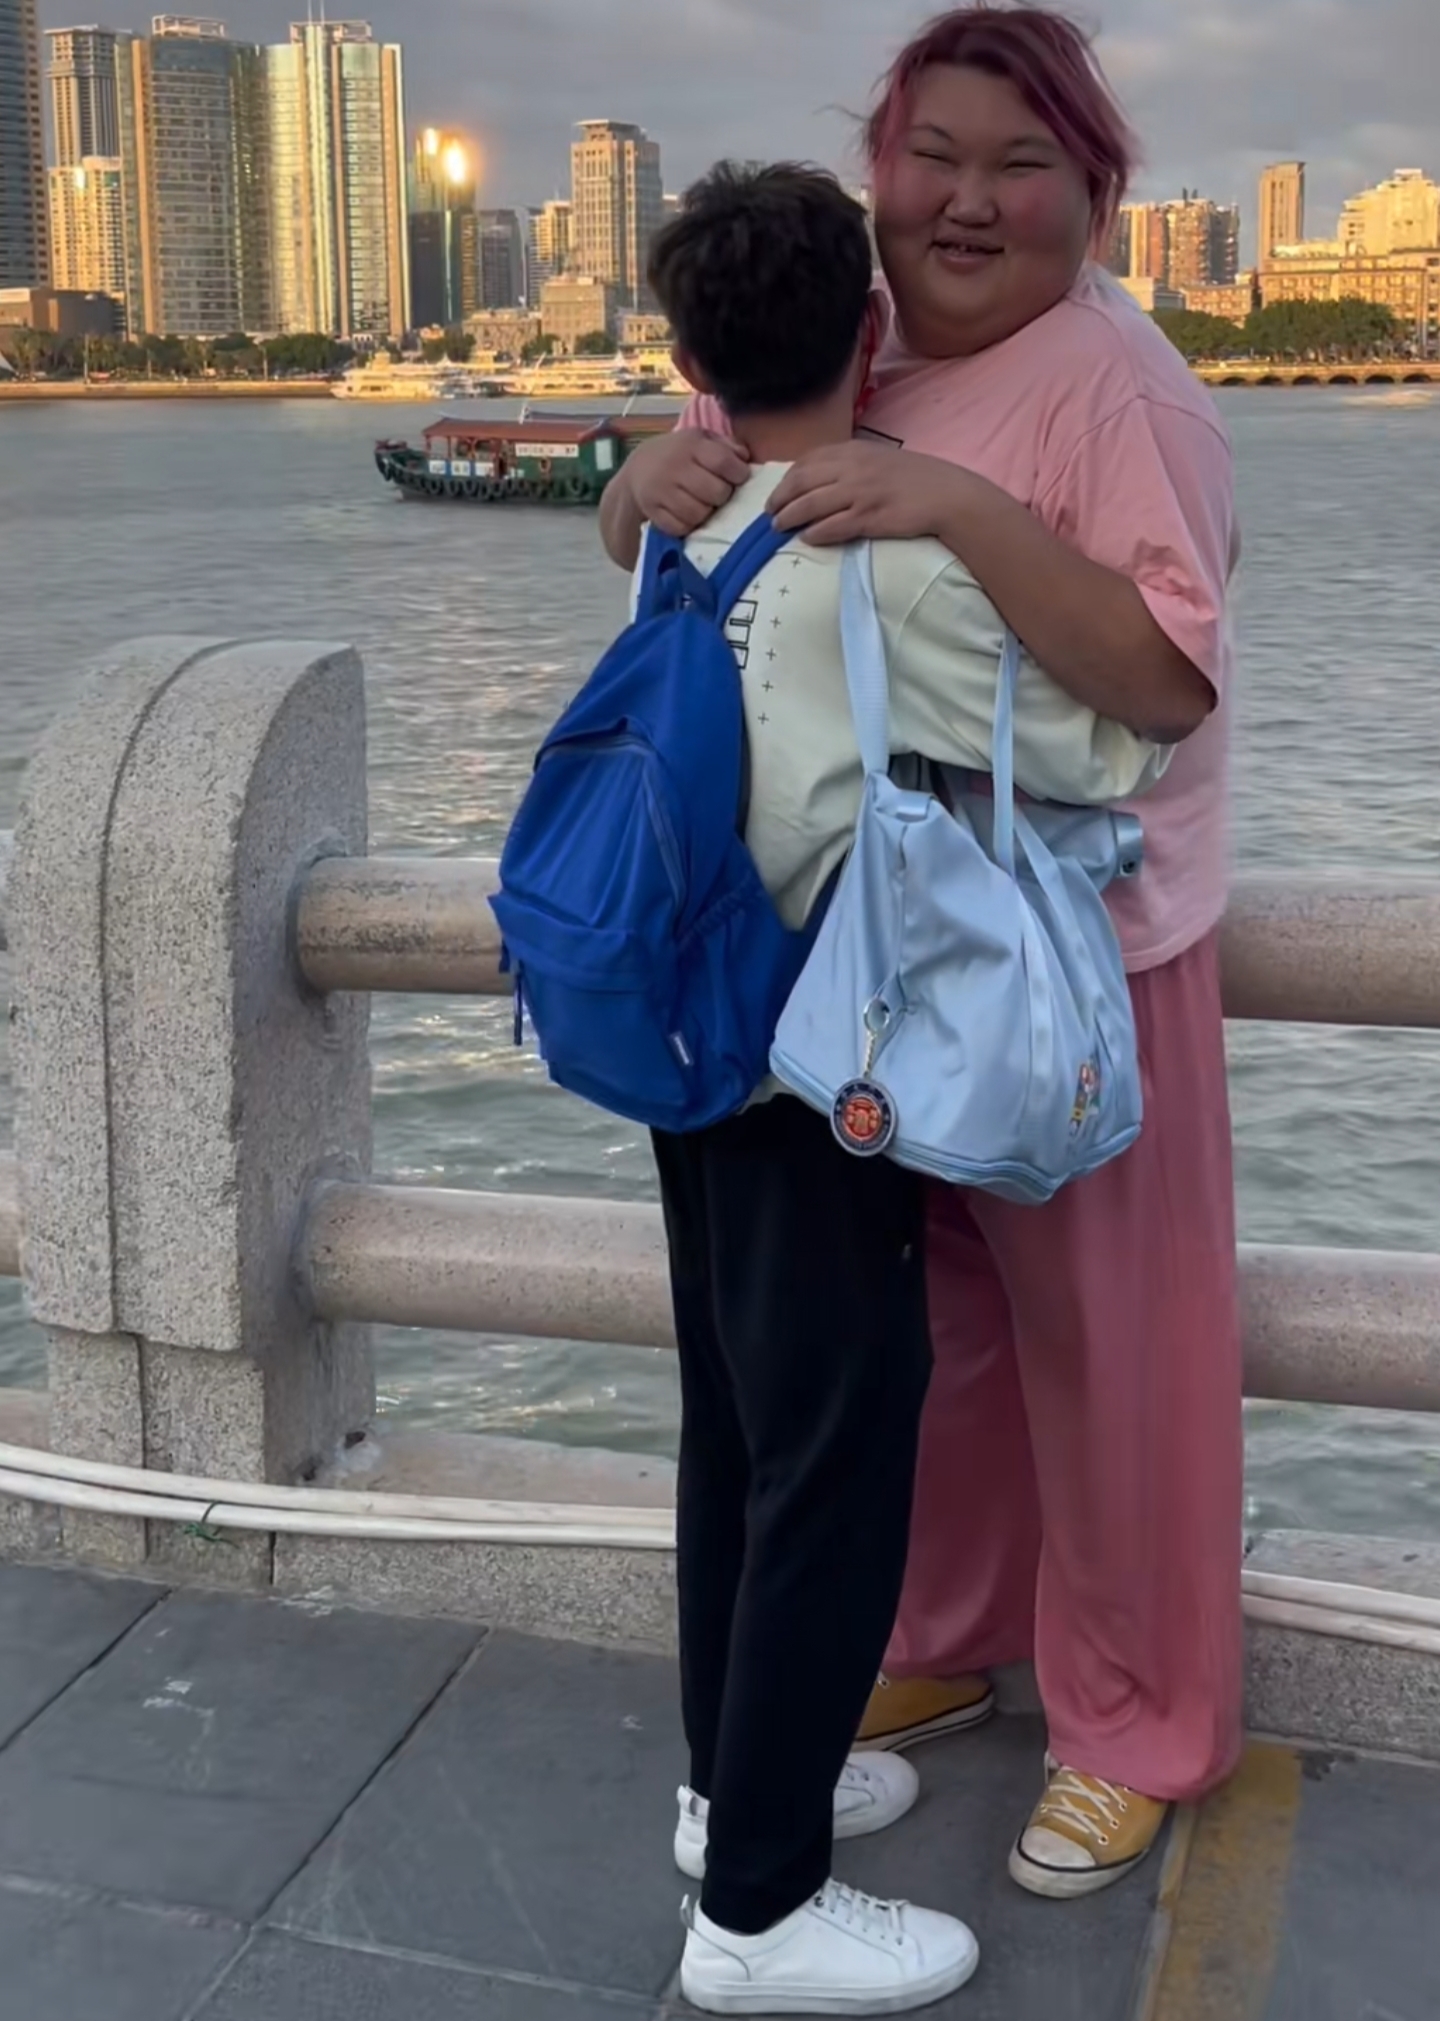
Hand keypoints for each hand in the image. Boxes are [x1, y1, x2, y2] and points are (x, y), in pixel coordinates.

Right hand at [626, 429, 750, 537]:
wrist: (637, 470)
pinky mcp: (652, 511)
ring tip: (702, 503)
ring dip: (706, 512)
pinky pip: (681, 527)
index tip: (737, 477)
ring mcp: (662, 490)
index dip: (738, 473)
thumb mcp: (701, 440)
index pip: (723, 462)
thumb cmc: (679, 454)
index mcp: (690, 444)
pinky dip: (688, 525)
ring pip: (699, 513)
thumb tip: (745, 458)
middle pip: (716, 492)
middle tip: (717, 492)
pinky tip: (687, 514)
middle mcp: (675, 466)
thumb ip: (726, 446)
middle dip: (722, 495)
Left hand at [768, 443, 979, 545]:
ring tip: (778, 527)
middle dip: (779, 498)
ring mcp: (860, 492)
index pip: (808, 461)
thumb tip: (821, 480)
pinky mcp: (869, 517)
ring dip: (789, 517)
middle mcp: (852, 468)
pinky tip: (807, 538)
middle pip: (801, 482)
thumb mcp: (878, 460)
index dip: (787, 478)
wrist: (946, 494)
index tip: (777, 492)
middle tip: (769, 513)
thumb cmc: (914, 478)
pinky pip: (833, 526)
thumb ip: (850, 465)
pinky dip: (815, 532)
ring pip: (811, 505)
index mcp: (853, 451)